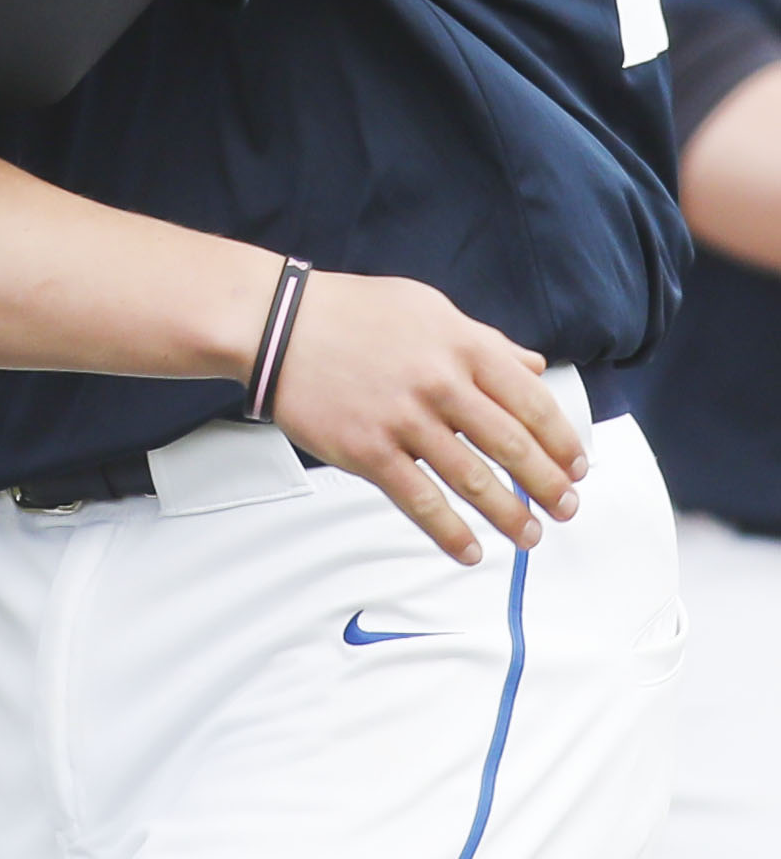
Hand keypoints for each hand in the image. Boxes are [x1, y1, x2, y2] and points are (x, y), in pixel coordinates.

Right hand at [272, 275, 587, 565]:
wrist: (279, 324)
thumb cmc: (353, 313)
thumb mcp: (429, 309)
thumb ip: (486, 341)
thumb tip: (533, 367)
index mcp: (463, 346)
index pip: (531, 401)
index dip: (561, 440)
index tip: (578, 466)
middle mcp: (441, 383)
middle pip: (512, 445)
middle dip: (548, 485)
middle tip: (566, 509)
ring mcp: (404, 419)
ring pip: (473, 479)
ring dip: (509, 515)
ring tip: (530, 536)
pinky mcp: (368, 450)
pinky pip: (419, 500)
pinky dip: (449, 531)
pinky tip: (469, 549)